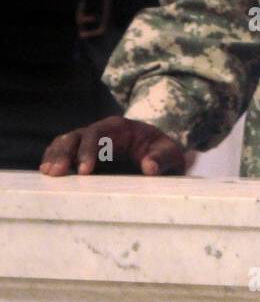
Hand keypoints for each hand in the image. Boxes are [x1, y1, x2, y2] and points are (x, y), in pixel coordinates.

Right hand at [39, 116, 186, 176]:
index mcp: (120, 128)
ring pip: (67, 141)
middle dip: (65, 153)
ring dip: (56, 155)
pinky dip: (54, 157)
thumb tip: (150, 167)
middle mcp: (102, 130)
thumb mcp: (170, 155)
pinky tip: (46, 170)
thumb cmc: (163, 153)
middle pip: (78, 136)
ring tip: (48, 173)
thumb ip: (162, 159)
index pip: (98, 134)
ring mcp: (91, 140)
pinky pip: (65, 149)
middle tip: (57, 173)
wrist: (160, 153)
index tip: (84, 171)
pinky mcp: (85, 151)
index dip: (88, 150)